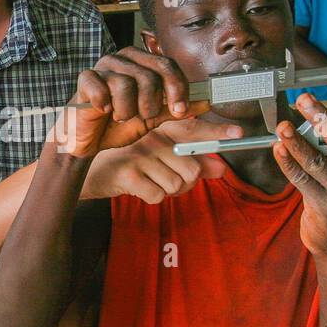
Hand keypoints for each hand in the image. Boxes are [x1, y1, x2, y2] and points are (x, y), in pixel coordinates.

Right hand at [51, 48, 213, 157]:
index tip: (180, 111)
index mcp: (142, 62)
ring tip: (120, 117)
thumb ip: (176, 109)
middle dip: (151, 103)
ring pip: (126, 84)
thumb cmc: (118, 124)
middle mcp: (124, 58)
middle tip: (145, 116)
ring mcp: (103, 66)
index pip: (168, 65)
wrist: (88, 139)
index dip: (177, 88)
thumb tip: (206, 102)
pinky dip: (105, 105)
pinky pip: (101, 88)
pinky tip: (103, 111)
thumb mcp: (153, 118)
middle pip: (150, 75)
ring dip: (127, 110)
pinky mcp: (85, 78)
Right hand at [82, 116, 238, 202]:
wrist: (86, 173)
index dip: (218, 131)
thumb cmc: (127, 165)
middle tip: (167, 179)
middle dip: (186, 182)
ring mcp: (139, 154)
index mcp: (160, 129)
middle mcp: (151, 136)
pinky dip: (152, 198)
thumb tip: (222, 168)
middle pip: (192, 167)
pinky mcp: (128, 173)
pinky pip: (158, 195)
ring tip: (149, 182)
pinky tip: (139, 188)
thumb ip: (192, 164)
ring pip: (177, 184)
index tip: (239, 133)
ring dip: (167, 191)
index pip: (194, 129)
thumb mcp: (159, 161)